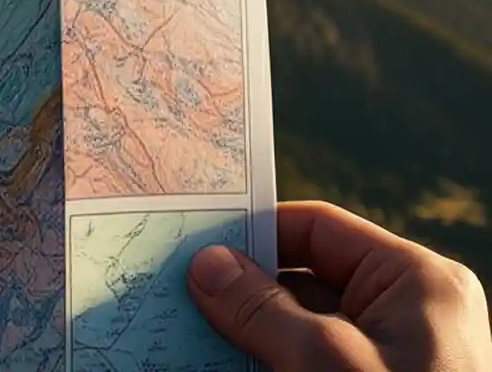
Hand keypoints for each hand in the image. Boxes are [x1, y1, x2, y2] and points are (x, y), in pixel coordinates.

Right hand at [188, 200, 491, 370]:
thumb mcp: (324, 364)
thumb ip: (261, 309)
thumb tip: (207, 265)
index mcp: (413, 281)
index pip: (317, 229)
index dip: (253, 233)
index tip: (192, 245)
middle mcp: (404, 312)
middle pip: (302, 279)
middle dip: (239, 290)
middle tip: (175, 292)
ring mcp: (389, 357)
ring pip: (297, 326)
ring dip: (243, 333)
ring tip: (184, 332)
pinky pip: (305, 363)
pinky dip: (263, 363)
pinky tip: (219, 364)